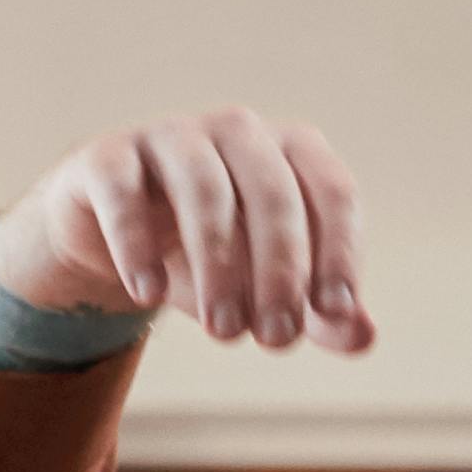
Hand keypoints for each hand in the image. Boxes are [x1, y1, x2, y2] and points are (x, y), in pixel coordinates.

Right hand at [0, 108, 374, 358]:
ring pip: (203, 188)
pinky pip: (123, 189)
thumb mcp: (267, 287)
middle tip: (276, 339)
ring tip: (224, 330)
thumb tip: (363, 335)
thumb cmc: (209, 255)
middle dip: (280, 271)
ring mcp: (170, 136)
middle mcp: (236, 132)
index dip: (339, 251)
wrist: (110, 238)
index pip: (332, 192)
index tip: (334, 310)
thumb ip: (318, 312)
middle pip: (272, 193)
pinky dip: (136, 241)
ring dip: (218, 264)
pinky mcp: (108, 156)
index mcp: (289, 152)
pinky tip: (147, 295)